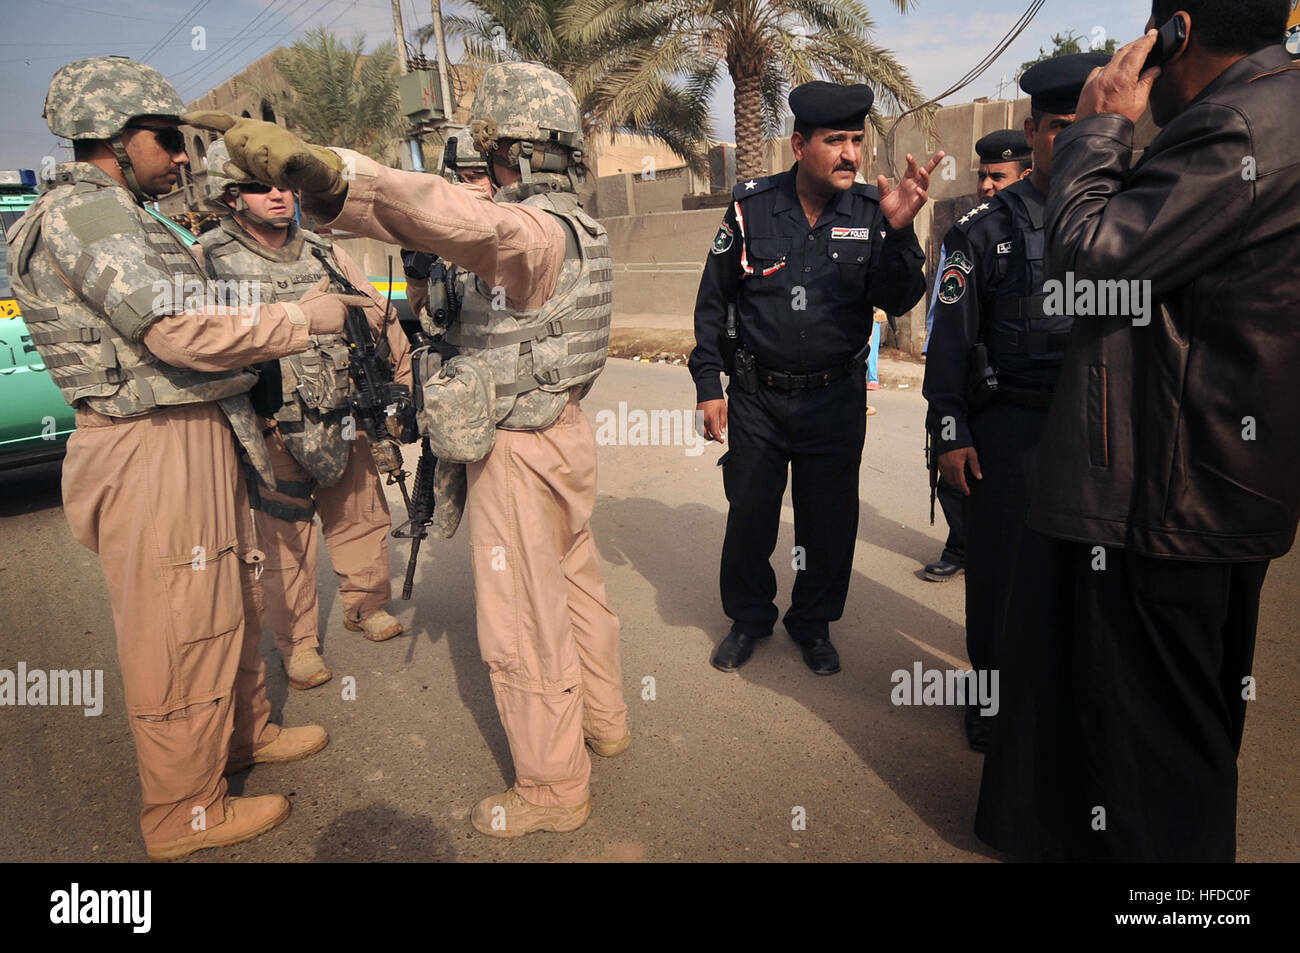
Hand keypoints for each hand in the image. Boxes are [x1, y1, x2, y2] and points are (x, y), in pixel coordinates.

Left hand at [184, 111, 346, 197]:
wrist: (316, 171)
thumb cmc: (284, 170)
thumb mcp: (259, 172)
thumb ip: (240, 170)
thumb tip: (226, 168)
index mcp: (250, 130)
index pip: (223, 121)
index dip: (203, 119)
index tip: (183, 117)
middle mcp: (260, 127)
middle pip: (233, 145)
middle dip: (245, 162)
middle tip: (266, 168)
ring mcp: (273, 135)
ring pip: (252, 161)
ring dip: (265, 174)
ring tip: (279, 171)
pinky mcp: (285, 148)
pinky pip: (270, 170)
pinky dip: (279, 179)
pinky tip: (288, 174)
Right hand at [297, 280, 370, 334]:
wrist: (302, 319)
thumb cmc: (307, 306)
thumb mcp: (314, 291)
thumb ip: (323, 284)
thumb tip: (326, 278)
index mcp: (337, 298)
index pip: (354, 299)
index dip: (364, 301)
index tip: (371, 302)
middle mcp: (342, 308)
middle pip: (345, 312)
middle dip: (337, 314)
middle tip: (325, 314)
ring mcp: (341, 318)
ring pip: (342, 321)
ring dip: (335, 321)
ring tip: (323, 319)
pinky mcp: (339, 328)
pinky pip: (339, 329)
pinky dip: (333, 328)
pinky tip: (324, 325)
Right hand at [698, 399, 727, 443]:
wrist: (707, 391)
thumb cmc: (716, 399)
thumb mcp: (723, 410)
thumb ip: (723, 422)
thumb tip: (722, 431)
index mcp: (711, 418)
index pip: (714, 433)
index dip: (718, 439)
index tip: (721, 441)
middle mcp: (704, 419)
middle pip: (706, 434)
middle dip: (711, 438)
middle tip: (716, 439)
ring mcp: (699, 417)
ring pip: (700, 431)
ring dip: (705, 435)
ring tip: (711, 435)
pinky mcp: (697, 415)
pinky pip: (698, 426)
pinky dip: (702, 430)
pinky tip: (706, 429)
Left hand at [878, 151, 943, 229]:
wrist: (892, 221)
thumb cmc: (891, 207)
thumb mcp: (883, 195)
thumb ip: (882, 186)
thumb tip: (880, 177)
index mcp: (907, 181)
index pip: (912, 169)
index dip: (911, 162)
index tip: (908, 156)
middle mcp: (914, 186)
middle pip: (926, 172)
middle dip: (934, 162)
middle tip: (941, 153)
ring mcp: (917, 194)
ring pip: (925, 183)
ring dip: (925, 176)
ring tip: (922, 170)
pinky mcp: (917, 204)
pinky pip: (922, 197)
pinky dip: (922, 193)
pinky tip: (919, 189)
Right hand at [938, 446, 981, 495]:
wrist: (950, 435)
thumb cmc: (961, 442)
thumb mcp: (971, 453)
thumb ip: (975, 466)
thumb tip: (979, 476)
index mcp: (956, 466)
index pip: (960, 481)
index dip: (964, 488)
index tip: (967, 492)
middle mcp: (948, 467)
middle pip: (953, 482)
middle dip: (959, 487)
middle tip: (964, 489)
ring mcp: (942, 465)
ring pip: (947, 479)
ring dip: (952, 484)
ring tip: (958, 485)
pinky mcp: (939, 462)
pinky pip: (942, 474)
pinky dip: (947, 478)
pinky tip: (951, 478)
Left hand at [1076, 30, 1160, 122]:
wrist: (1093, 136)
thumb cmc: (1117, 123)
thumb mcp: (1139, 103)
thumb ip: (1147, 83)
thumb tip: (1155, 69)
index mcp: (1122, 78)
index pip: (1137, 51)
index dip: (1147, 41)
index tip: (1153, 34)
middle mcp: (1107, 75)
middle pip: (1123, 51)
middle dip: (1136, 44)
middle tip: (1146, 41)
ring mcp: (1095, 79)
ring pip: (1111, 60)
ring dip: (1123, 55)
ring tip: (1133, 55)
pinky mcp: (1087, 85)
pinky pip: (1101, 70)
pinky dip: (1110, 66)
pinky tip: (1116, 71)